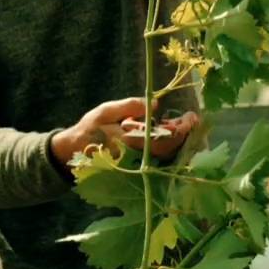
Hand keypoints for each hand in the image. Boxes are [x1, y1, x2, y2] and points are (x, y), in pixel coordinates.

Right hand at [51, 98, 196, 162]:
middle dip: (184, 134)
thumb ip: (129, 106)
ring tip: (188, 122)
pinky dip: (171, 144)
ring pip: (167, 154)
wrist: (75, 151)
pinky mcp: (139, 163)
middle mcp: (137, 157)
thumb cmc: (91, 128)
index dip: (179, 131)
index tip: (190, 118)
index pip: (162, 141)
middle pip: (169, 150)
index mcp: (129, 143)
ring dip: (180, 140)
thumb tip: (155, 104)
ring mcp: (139, 163)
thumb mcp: (106, 111)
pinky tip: (176, 131)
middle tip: (193, 118)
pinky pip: (160, 156)